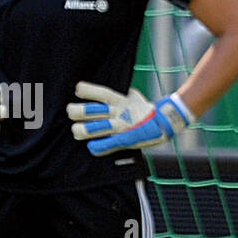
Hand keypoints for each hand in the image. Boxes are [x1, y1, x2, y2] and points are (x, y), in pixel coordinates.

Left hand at [66, 81, 193, 156]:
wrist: (167, 123)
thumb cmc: (149, 111)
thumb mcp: (137, 99)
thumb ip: (127, 95)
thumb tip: (125, 90)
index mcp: (121, 101)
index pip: (102, 93)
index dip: (89, 90)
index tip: (77, 89)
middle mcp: (119, 113)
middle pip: (95, 110)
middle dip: (80, 111)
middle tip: (70, 111)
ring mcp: (122, 126)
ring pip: (99, 127)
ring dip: (85, 130)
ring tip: (75, 131)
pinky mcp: (126, 139)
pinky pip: (110, 144)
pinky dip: (100, 147)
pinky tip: (91, 148)